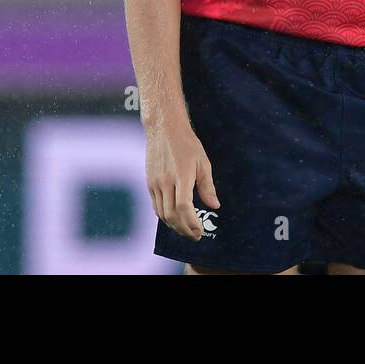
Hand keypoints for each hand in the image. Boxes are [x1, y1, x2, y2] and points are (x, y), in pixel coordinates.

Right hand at [145, 114, 219, 239]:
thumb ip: (207, 186)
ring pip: (161, 213)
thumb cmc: (187, 144)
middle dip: (184, 229)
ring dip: (174, 225)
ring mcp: (155, 182)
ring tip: (186, 229)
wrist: (164, 128)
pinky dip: (164, 216)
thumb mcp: (203, 162)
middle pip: (171, 215)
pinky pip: (155, 205)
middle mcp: (165, 181)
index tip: (200, 231)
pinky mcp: (149, 182)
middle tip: (195, 235)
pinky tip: (174, 217)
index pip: (183, 207)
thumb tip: (214, 206)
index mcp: (181, 176)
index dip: (191, 223)